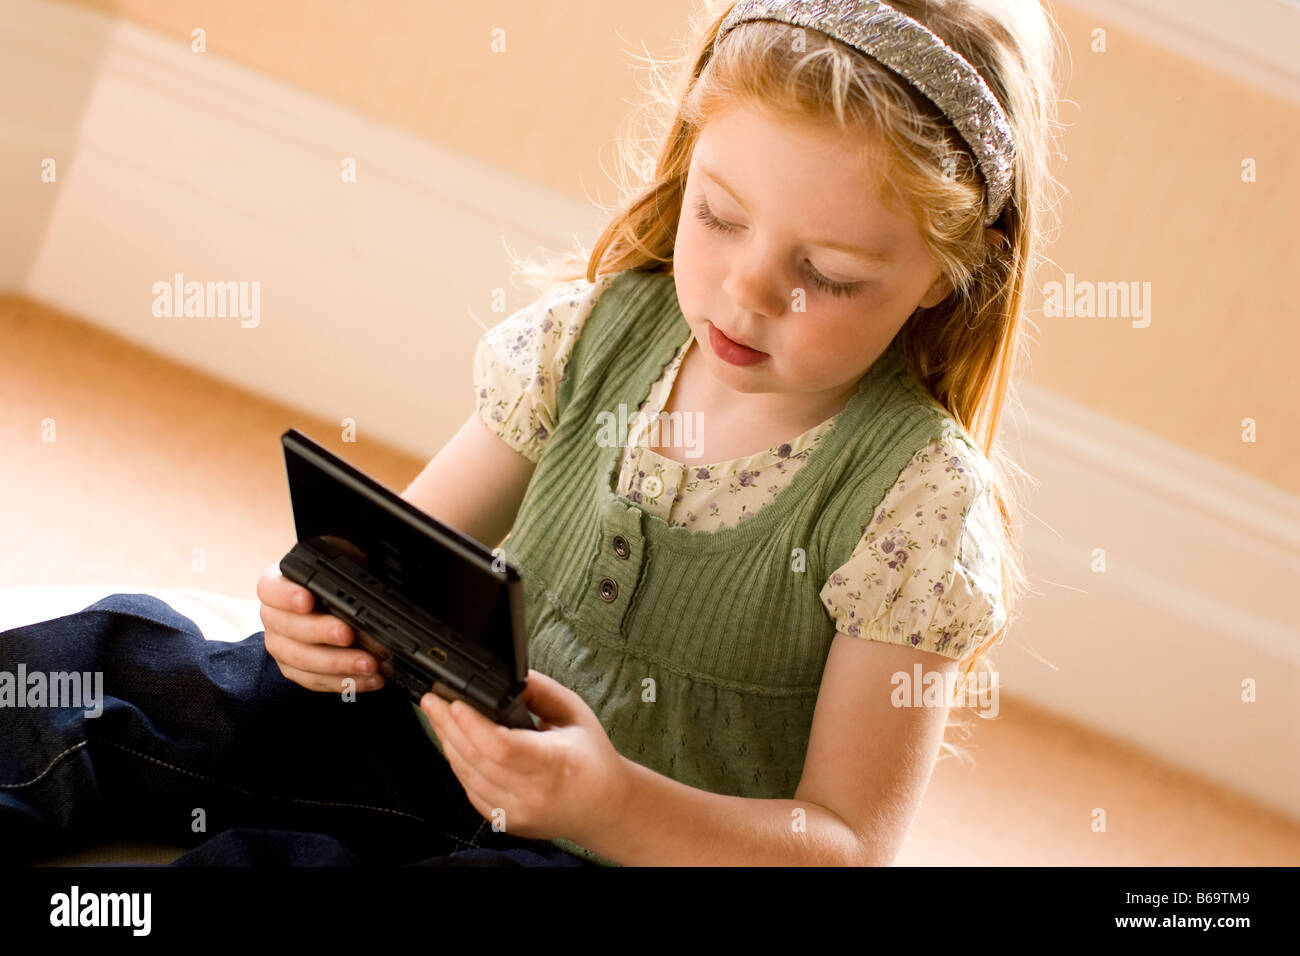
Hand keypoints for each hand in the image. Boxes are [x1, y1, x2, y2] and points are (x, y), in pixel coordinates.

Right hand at [256, 560, 383, 692]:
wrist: (340, 596)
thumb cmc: (337, 576)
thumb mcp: (337, 562)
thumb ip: (339, 567)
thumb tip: (359, 581)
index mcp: (276, 586)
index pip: (271, 590)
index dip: (287, 596)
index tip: (307, 599)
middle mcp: (273, 618)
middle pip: (289, 629)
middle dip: (321, 632)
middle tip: (348, 634)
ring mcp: (282, 647)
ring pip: (303, 661)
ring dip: (339, 665)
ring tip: (369, 664)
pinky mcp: (296, 670)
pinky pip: (317, 681)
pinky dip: (345, 682)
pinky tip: (370, 679)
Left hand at [420, 669, 627, 843]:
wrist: (605, 806)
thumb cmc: (593, 758)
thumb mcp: (575, 713)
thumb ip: (541, 690)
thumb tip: (506, 677)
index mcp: (556, 765)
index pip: (503, 748)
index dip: (472, 725)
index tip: (454, 702)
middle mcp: (533, 794)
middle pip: (476, 759)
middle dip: (448, 725)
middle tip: (432, 700)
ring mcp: (517, 812)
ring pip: (467, 776)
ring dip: (448, 743)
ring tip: (437, 716)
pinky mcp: (505, 821)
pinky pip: (470, 791)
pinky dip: (459, 765)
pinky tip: (454, 743)